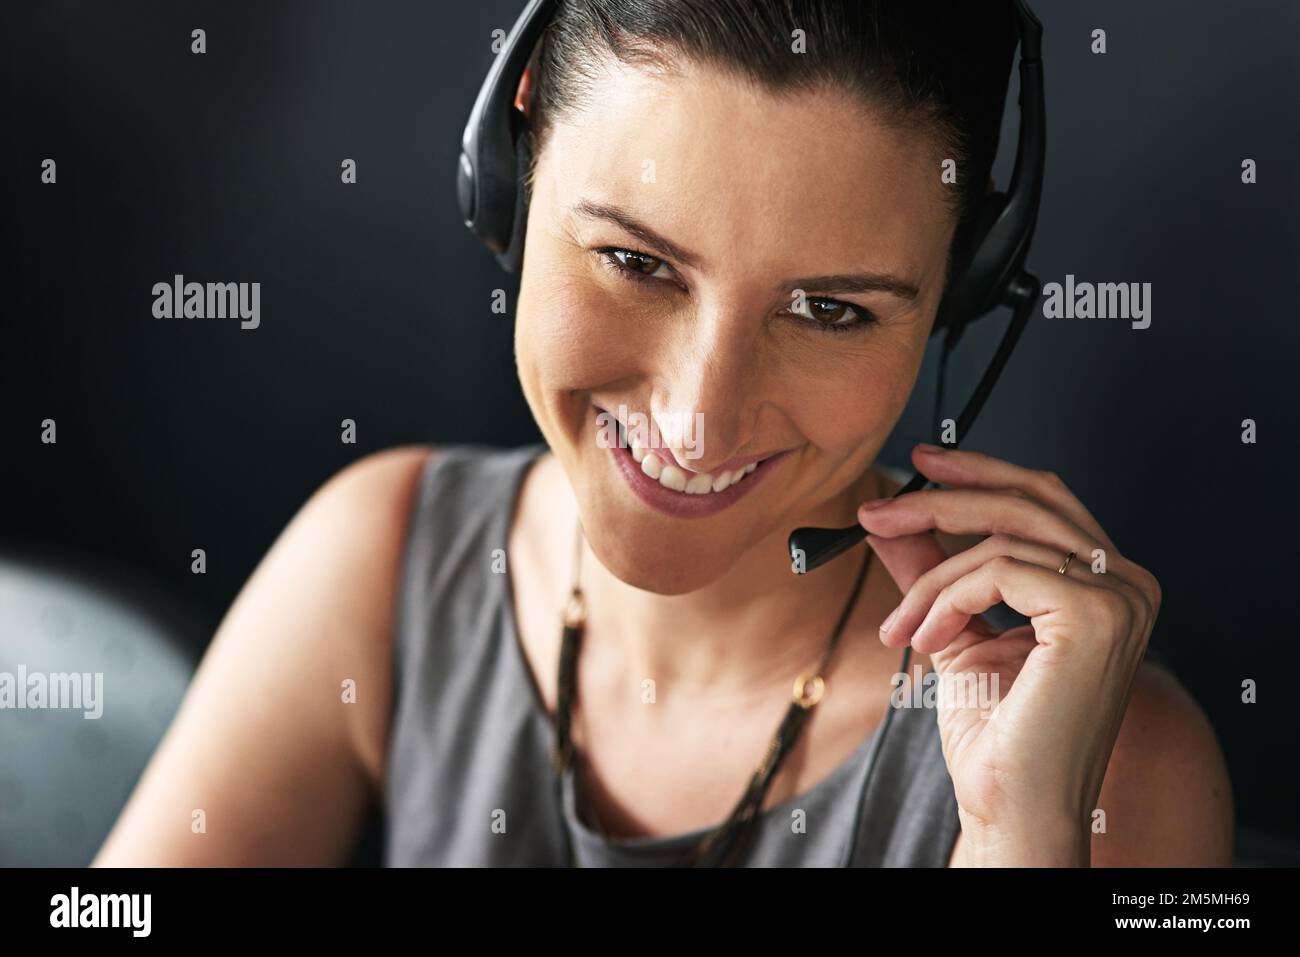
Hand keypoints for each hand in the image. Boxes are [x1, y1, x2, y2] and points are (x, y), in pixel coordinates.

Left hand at [857, 444, 1161, 865]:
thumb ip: (932, 570)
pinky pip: (997, 571)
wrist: (1011, 803)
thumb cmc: (995, 732)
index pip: (1043, 499)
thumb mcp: (954, 627)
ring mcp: (1119, 596)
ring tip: (897, 625)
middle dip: (942, 497)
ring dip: (929, 576)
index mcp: (1106, 582)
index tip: (921, 465)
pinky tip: (925, 638)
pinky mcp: (1095, 615)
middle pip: (1027, 499)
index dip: (981, 472)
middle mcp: (1127, 582)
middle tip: (878, 509)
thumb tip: (893, 518)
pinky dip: (946, 599)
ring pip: (1002, 537)